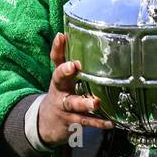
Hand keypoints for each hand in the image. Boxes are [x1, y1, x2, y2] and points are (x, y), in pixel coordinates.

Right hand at [37, 32, 112, 146]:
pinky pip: (85, 122)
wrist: (46, 123)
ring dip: (85, 103)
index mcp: (59, 78)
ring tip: (95, 102)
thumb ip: (64, 58)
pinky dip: (98, 122)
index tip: (61, 36)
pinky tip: (109, 123)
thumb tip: (66, 33)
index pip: (55, 59)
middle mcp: (59, 90)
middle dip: (65, 72)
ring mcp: (64, 107)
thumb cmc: (60, 93)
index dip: (57, 48)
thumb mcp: (60, 77)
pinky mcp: (72, 121)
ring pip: (74, 104)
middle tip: (74, 65)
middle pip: (59, 79)